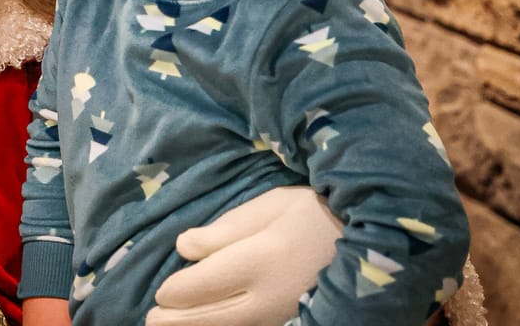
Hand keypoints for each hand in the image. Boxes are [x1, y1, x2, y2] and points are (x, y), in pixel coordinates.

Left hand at [145, 186, 341, 325]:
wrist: (368, 241)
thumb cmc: (314, 214)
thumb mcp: (270, 206)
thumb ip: (225, 229)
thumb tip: (184, 247)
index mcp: (261, 258)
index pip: (205, 283)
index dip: (178, 290)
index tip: (161, 292)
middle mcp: (269, 295)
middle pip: (213, 315)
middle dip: (179, 320)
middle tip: (151, 321)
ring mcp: (282, 314)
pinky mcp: (290, 321)